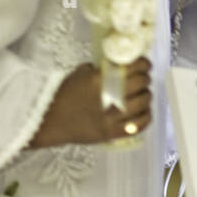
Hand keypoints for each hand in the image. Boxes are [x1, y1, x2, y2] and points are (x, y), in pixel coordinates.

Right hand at [28, 57, 152, 148]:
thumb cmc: (63, 96)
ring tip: (144, 94)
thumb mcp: (79, 74)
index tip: (144, 64)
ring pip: (143, 103)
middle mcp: (108, 97)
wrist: (49, 121)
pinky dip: (146, 117)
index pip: (132, 67)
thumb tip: (117, 66)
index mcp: (99, 80)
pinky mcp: (112, 133)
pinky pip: (138, 125)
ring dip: (146, 96)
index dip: (143, 64)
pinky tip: (144, 111)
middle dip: (145, 78)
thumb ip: (100, 70)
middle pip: (140, 83)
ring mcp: (111, 117)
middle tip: (144, 78)